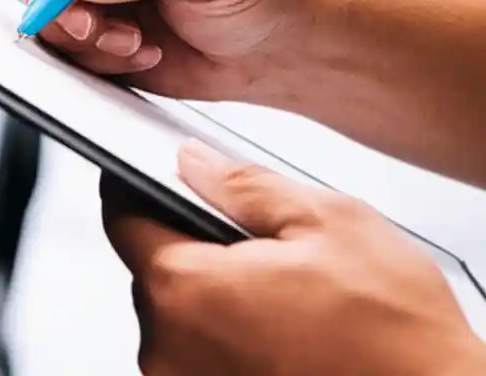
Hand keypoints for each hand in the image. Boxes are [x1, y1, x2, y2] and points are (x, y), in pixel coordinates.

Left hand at [102, 141, 485, 375]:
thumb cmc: (395, 339)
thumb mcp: (328, 224)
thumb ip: (243, 185)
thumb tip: (194, 163)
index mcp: (184, 288)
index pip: (123, 219)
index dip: (142, 189)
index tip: (161, 179)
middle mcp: (168, 347)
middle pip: (155, 271)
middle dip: (196, 249)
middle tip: (261, 248)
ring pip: (180, 316)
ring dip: (216, 298)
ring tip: (287, 299)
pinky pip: (201, 354)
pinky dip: (230, 338)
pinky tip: (284, 334)